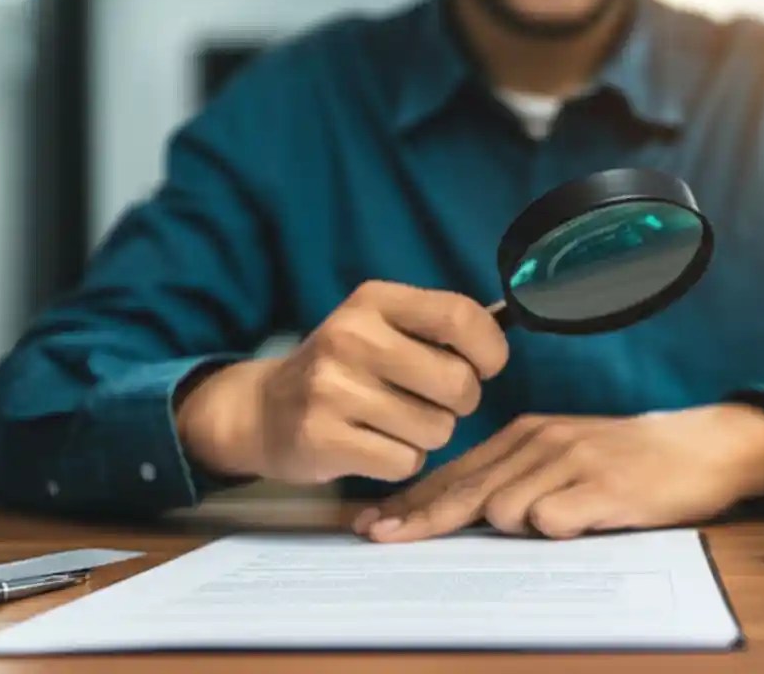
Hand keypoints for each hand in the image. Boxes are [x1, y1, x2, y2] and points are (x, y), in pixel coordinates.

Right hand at [175, 281, 508, 483]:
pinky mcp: (323, 439)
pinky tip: (374, 446)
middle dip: (460, 402)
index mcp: (374, 300)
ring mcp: (333, 389)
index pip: (460, 316)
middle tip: (432, 401)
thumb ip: (436, 328)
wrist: (264, 410)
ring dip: (428, 435)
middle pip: (458, 383)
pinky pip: (406, 462)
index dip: (490, 349)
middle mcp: (351, 337)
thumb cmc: (345, 368)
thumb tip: (499, 343)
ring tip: (394, 423)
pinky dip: (401, 462)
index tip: (488, 366)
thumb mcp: (381, 326)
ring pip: (437, 429)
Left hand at [353, 403, 763, 540]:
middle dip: (421, 518)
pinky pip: (554, 520)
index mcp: (528, 434)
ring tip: (562, 520)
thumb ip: (518, 476)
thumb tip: (462, 514)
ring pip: (506, 509)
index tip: (372, 523)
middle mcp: (543, 442)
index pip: (457, 471)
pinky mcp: (605, 487)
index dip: (412, 500)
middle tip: (380, 538)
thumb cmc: (628, 458)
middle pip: (466, 490)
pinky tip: (578, 523)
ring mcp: (573, 462)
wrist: (701, 447)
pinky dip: (555, 529)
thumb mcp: (566, 455)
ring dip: (515, 528)